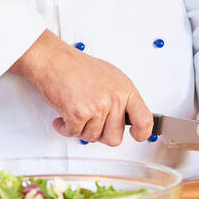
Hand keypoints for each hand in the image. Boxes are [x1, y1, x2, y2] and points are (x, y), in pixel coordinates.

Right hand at [8, 30, 154, 145]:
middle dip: (100, 134)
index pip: (144, 120)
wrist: (54, 60)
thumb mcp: (110, 77)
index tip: (135, 135)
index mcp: (125, 90)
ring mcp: (97, 107)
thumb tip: (126, 117)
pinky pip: (74, 134)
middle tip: (92, 122)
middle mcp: (114, 99)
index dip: (141, 133)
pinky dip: (65, 128)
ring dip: (81, 129)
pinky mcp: (78, 114)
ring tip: (76, 112)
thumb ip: (120, 98)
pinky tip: (63, 116)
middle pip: (114, 138)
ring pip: (92, 137)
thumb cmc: (79, 66)